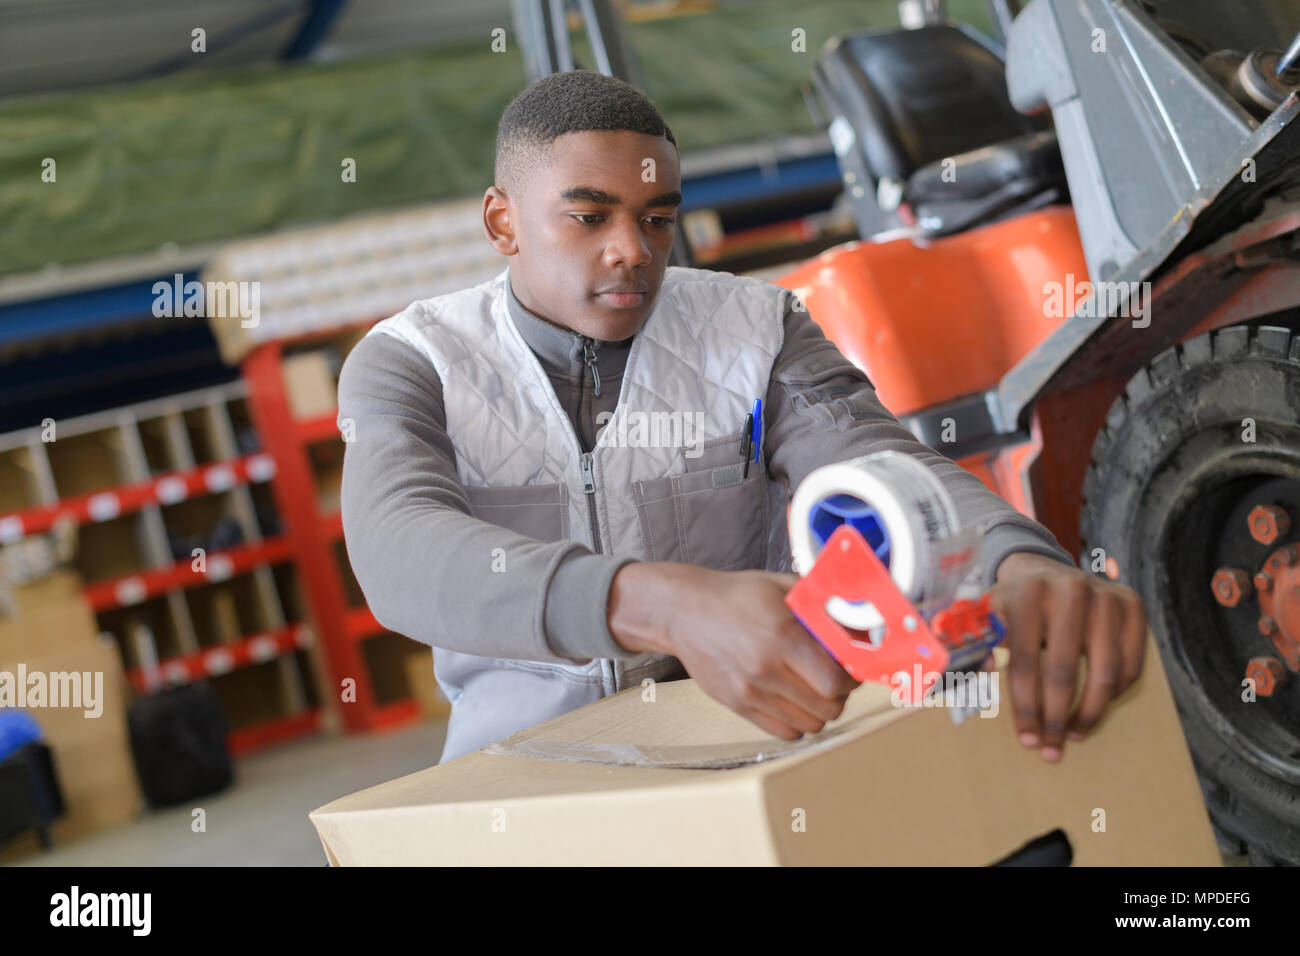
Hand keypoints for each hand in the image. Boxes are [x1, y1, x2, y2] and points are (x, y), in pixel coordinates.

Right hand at [608, 562, 859, 740]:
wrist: (683, 611)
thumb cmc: (736, 596)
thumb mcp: (781, 587)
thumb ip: (821, 604)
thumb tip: (860, 619)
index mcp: (782, 636)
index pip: (835, 681)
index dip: (852, 679)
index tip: (851, 669)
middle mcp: (766, 669)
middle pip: (827, 708)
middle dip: (841, 695)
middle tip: (836, 679)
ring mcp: (749, 692)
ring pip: (809, 725)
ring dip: (820, 711)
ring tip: (815, 691)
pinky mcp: (736, 705)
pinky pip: (784, 732)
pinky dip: (798, 722)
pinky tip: (794, 701)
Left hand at [989, 551, 1147, 761]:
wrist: (1047, 573)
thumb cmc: (1013, 606)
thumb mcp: (988, 617)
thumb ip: (978, 644)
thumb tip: (981, 672)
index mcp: (1026, 594)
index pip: (1024, 663)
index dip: (1024, 706)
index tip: (1026, 739)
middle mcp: (1069, 591)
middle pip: (1064, 673)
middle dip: (1056, 718)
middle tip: (1051, 748)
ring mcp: (1106, 597)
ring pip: (1105, 675)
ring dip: (1090, 714)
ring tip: (1074, 733)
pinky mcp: (1133, 606)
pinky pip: (1130, 666)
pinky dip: (1115, 694)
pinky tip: (1095, 705)